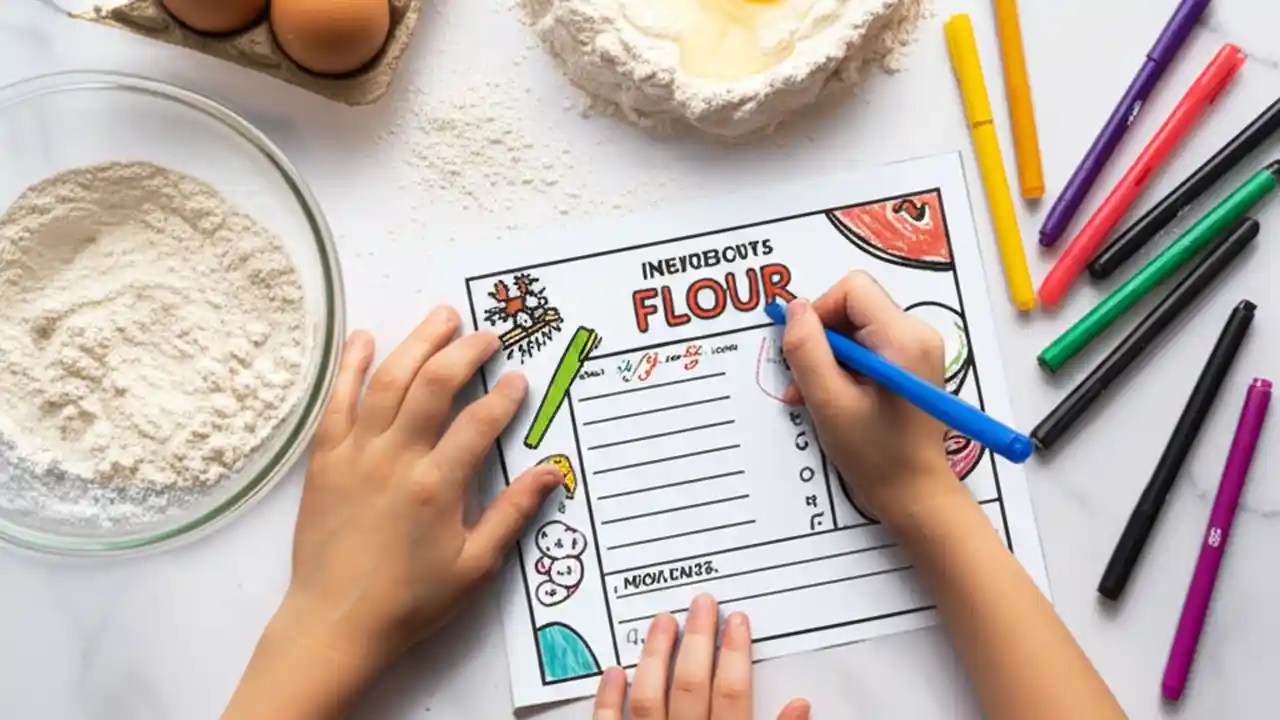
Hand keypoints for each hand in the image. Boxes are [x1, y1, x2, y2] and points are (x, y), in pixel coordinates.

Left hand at [229, 307, 561, 715]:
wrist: (334, 624)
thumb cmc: (409, 602)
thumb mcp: (474, 567)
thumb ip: (511, 514)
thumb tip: (550, 473)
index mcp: (436, 487)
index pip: (478, 423)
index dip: (503, 396)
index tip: (517, 379)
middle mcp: (395, 460)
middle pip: (432, 385)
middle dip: (464, 352)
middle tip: (486, 335)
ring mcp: (355, 455)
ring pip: (387, 381)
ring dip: (416, 343)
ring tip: (441, 317)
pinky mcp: (325, 460)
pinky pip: (337, 401)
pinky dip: (351, 366)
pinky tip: (365, 339)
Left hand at [593, 594, 809, 719]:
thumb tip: (800, 704)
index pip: (733, 695)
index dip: (735, 655)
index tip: (737, 619)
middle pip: (692, 686)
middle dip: (698, 640)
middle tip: (702, 603)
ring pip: (649, 699)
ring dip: (656, 656)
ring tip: (662, 620)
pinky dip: (608, 698)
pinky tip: (613, 670)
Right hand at [780, 271, 951, 523]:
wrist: (914, 493)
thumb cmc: (876, 455)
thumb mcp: (828, 402)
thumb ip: (806, 350)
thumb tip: (794, 308)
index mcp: (903, 339)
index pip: (852, 289)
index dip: (819, 312)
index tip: (803, 351)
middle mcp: (916, 335)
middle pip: (853, 306)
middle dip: (821, 339)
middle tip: (803, 381)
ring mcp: (915, 349)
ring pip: (855, 328)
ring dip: (827, 358)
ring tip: (814, 396)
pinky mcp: (908, 364)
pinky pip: (866, 347)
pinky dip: (842, 367)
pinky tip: (831, 397)